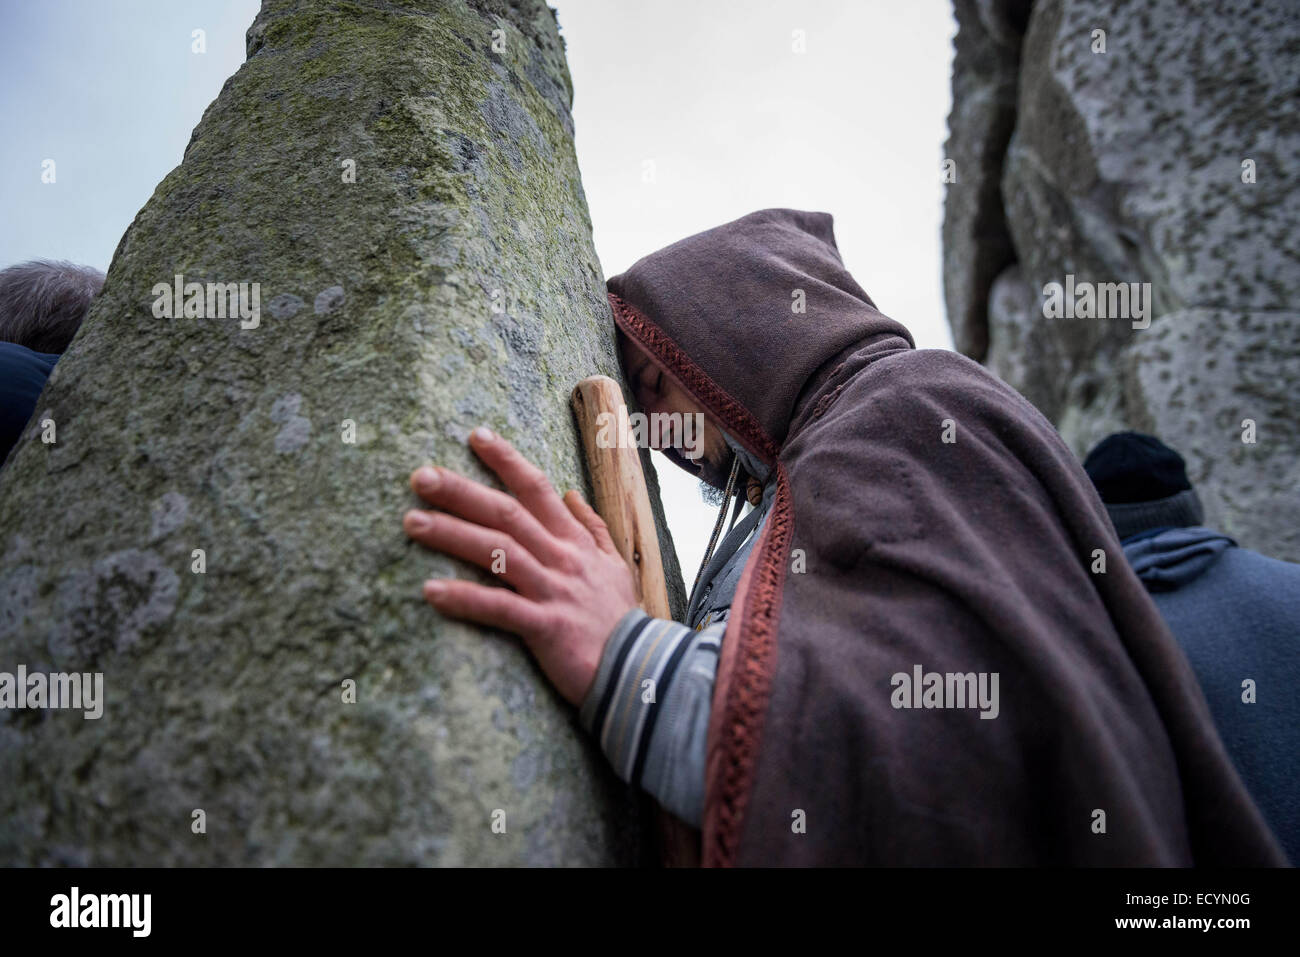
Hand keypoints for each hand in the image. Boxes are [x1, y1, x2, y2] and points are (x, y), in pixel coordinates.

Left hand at [403, 426, 639, 705]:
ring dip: (453, 535)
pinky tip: (431, 591)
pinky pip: (500, 608)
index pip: (537, 489)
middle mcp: (562, 558)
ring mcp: (554, 590)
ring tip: (412, 523)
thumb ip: (592, 528)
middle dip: (462, 492)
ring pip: (499, 552)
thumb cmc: (619, 619)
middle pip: (507, 514)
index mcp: (574, 541)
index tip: (475, 436)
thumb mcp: (614, 565)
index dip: (507, 461)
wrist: (639, 668)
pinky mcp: (546, 627)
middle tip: (420, 476)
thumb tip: (571, 493)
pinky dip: (465, 598)